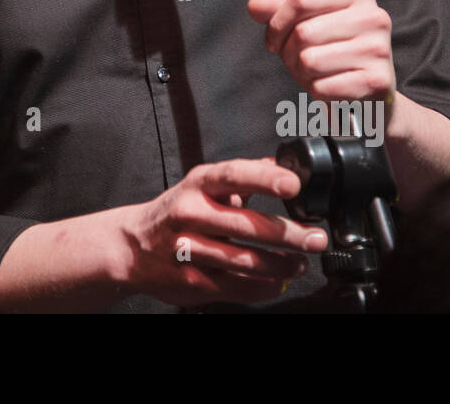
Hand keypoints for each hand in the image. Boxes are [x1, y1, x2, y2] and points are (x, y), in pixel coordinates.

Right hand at [115, 158, 329, 306]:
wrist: (133, 247)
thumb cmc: (175, 212)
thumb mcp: (202, 186)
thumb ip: (240, 177)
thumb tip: (276, 162)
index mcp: (197, 185)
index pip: (233, 176)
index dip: (264, 178)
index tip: (293, 183)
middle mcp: (191, 213)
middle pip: (246, 225)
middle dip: (288, 234)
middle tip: (316, 239)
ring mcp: (189, 250)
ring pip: (244, 261)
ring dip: (281, 265)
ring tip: (301, 263)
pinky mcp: (191, 281)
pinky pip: (236, 287)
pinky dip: (263, 287)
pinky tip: (278, 282)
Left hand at [248, 0, 395, 104]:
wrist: (370, 95)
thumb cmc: (334, 54)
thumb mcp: (306, 24)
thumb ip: (278, 9)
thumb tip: (256, 5)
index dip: (277, 22)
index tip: (274, 38)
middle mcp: (374, 17)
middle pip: (303, 31)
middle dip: (288, 52)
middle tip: (298, 60)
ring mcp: (378, 50)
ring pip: (309, 60)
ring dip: (303, 73)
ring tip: (317, 73)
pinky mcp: (376, 82)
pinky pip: (322, 87)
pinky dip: (318, 91)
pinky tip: (331, 87)